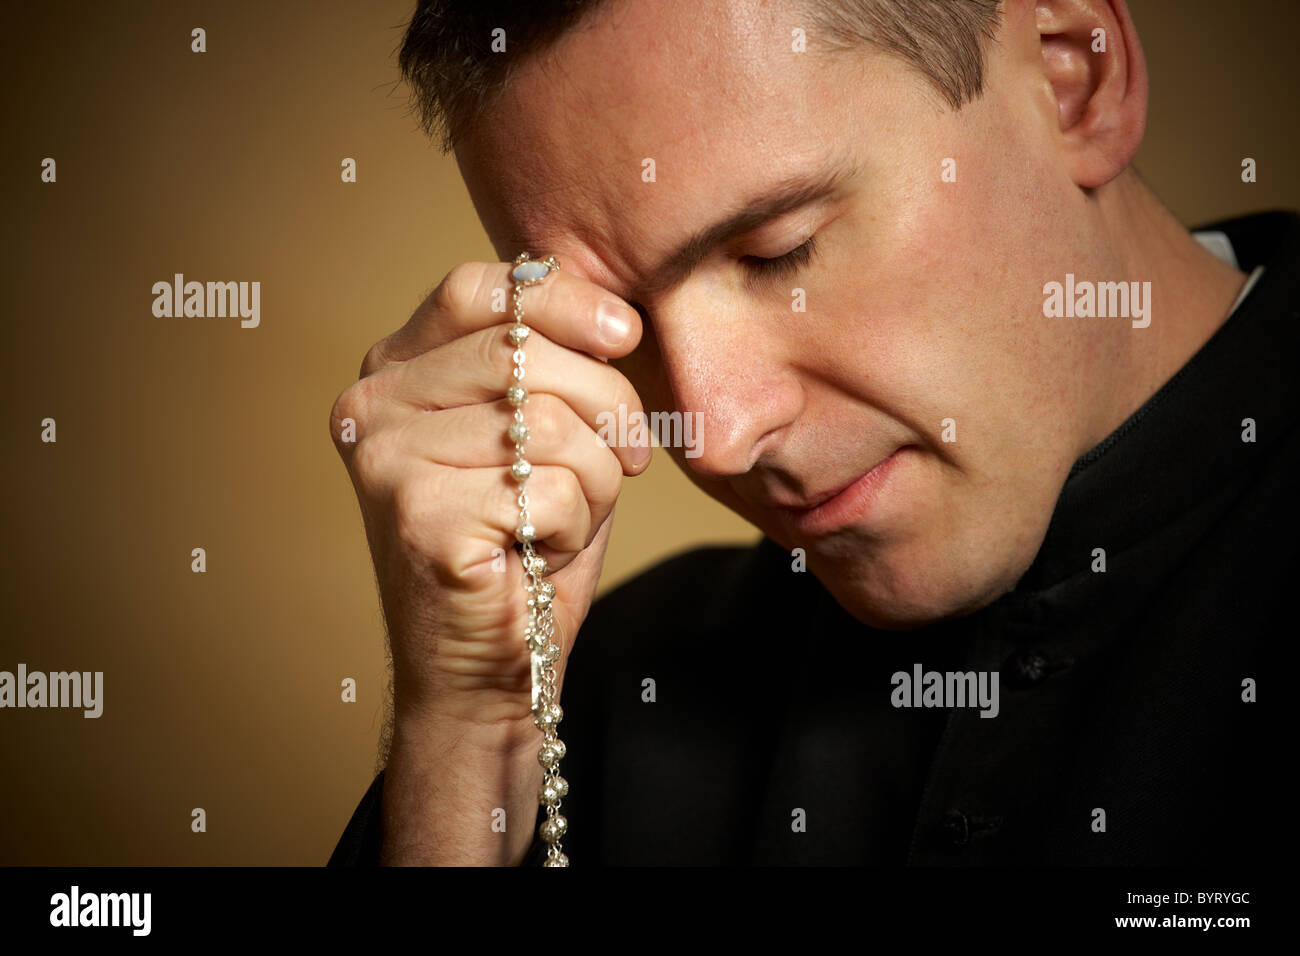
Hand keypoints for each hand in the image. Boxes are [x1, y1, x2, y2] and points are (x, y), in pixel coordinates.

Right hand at [329, 260, 647, 862]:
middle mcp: (373, 407)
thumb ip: (554, 369)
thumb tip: (612, 320)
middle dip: (608, 406)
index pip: (479, 289)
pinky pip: (552, 489)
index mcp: (394, 372)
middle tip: (625, 459)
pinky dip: (574, 527)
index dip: (564, 298)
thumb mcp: (543, 435)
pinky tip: (536, 554)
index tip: (622, 335)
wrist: (487, 668)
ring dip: (594, 481)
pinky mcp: (421, 519)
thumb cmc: (522, 547)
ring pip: (553, 422)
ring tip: (562, 521)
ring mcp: (387, 463)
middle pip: (526, 352)